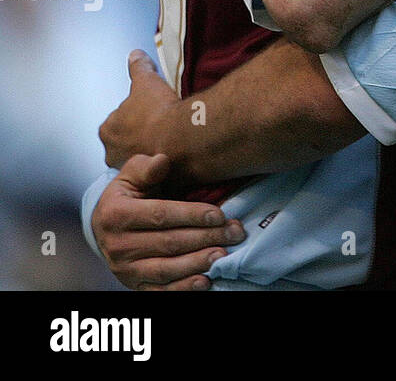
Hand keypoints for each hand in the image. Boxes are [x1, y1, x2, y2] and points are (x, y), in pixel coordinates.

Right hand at [90, 154, 243, 290]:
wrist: (103, 225)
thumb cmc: (128, 193)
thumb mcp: (132, 173)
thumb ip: (148, 167)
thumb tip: (163, 161)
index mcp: (117, 214)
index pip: (161, 216)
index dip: (192, 215)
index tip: (219, 214)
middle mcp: (118, 245)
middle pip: (169, 243)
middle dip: (205, 238)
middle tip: (234, 232)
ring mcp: (125, 269)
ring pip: (166, 270)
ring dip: (197, 263)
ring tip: (223, 255)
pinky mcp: (133, 285)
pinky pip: (160, 291)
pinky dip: (183, 288)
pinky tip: (205, 281)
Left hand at [99, 51, 179, 169]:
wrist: (181, 139)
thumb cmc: (159, 110)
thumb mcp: (147, 82)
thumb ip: (138, 68)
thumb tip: (134, 54)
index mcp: (107, 130)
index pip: (117, 123)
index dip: (134, 117)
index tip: (149, 113)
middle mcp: (112, 153)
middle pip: (125, 143)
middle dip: (139, 137)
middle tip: (160, 128)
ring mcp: (131, 169)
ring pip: (139, 157)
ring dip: (151, 151)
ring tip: (171, 141)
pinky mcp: (149, 182)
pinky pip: (154, 172)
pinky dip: (162, 165)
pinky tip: (176, 155)